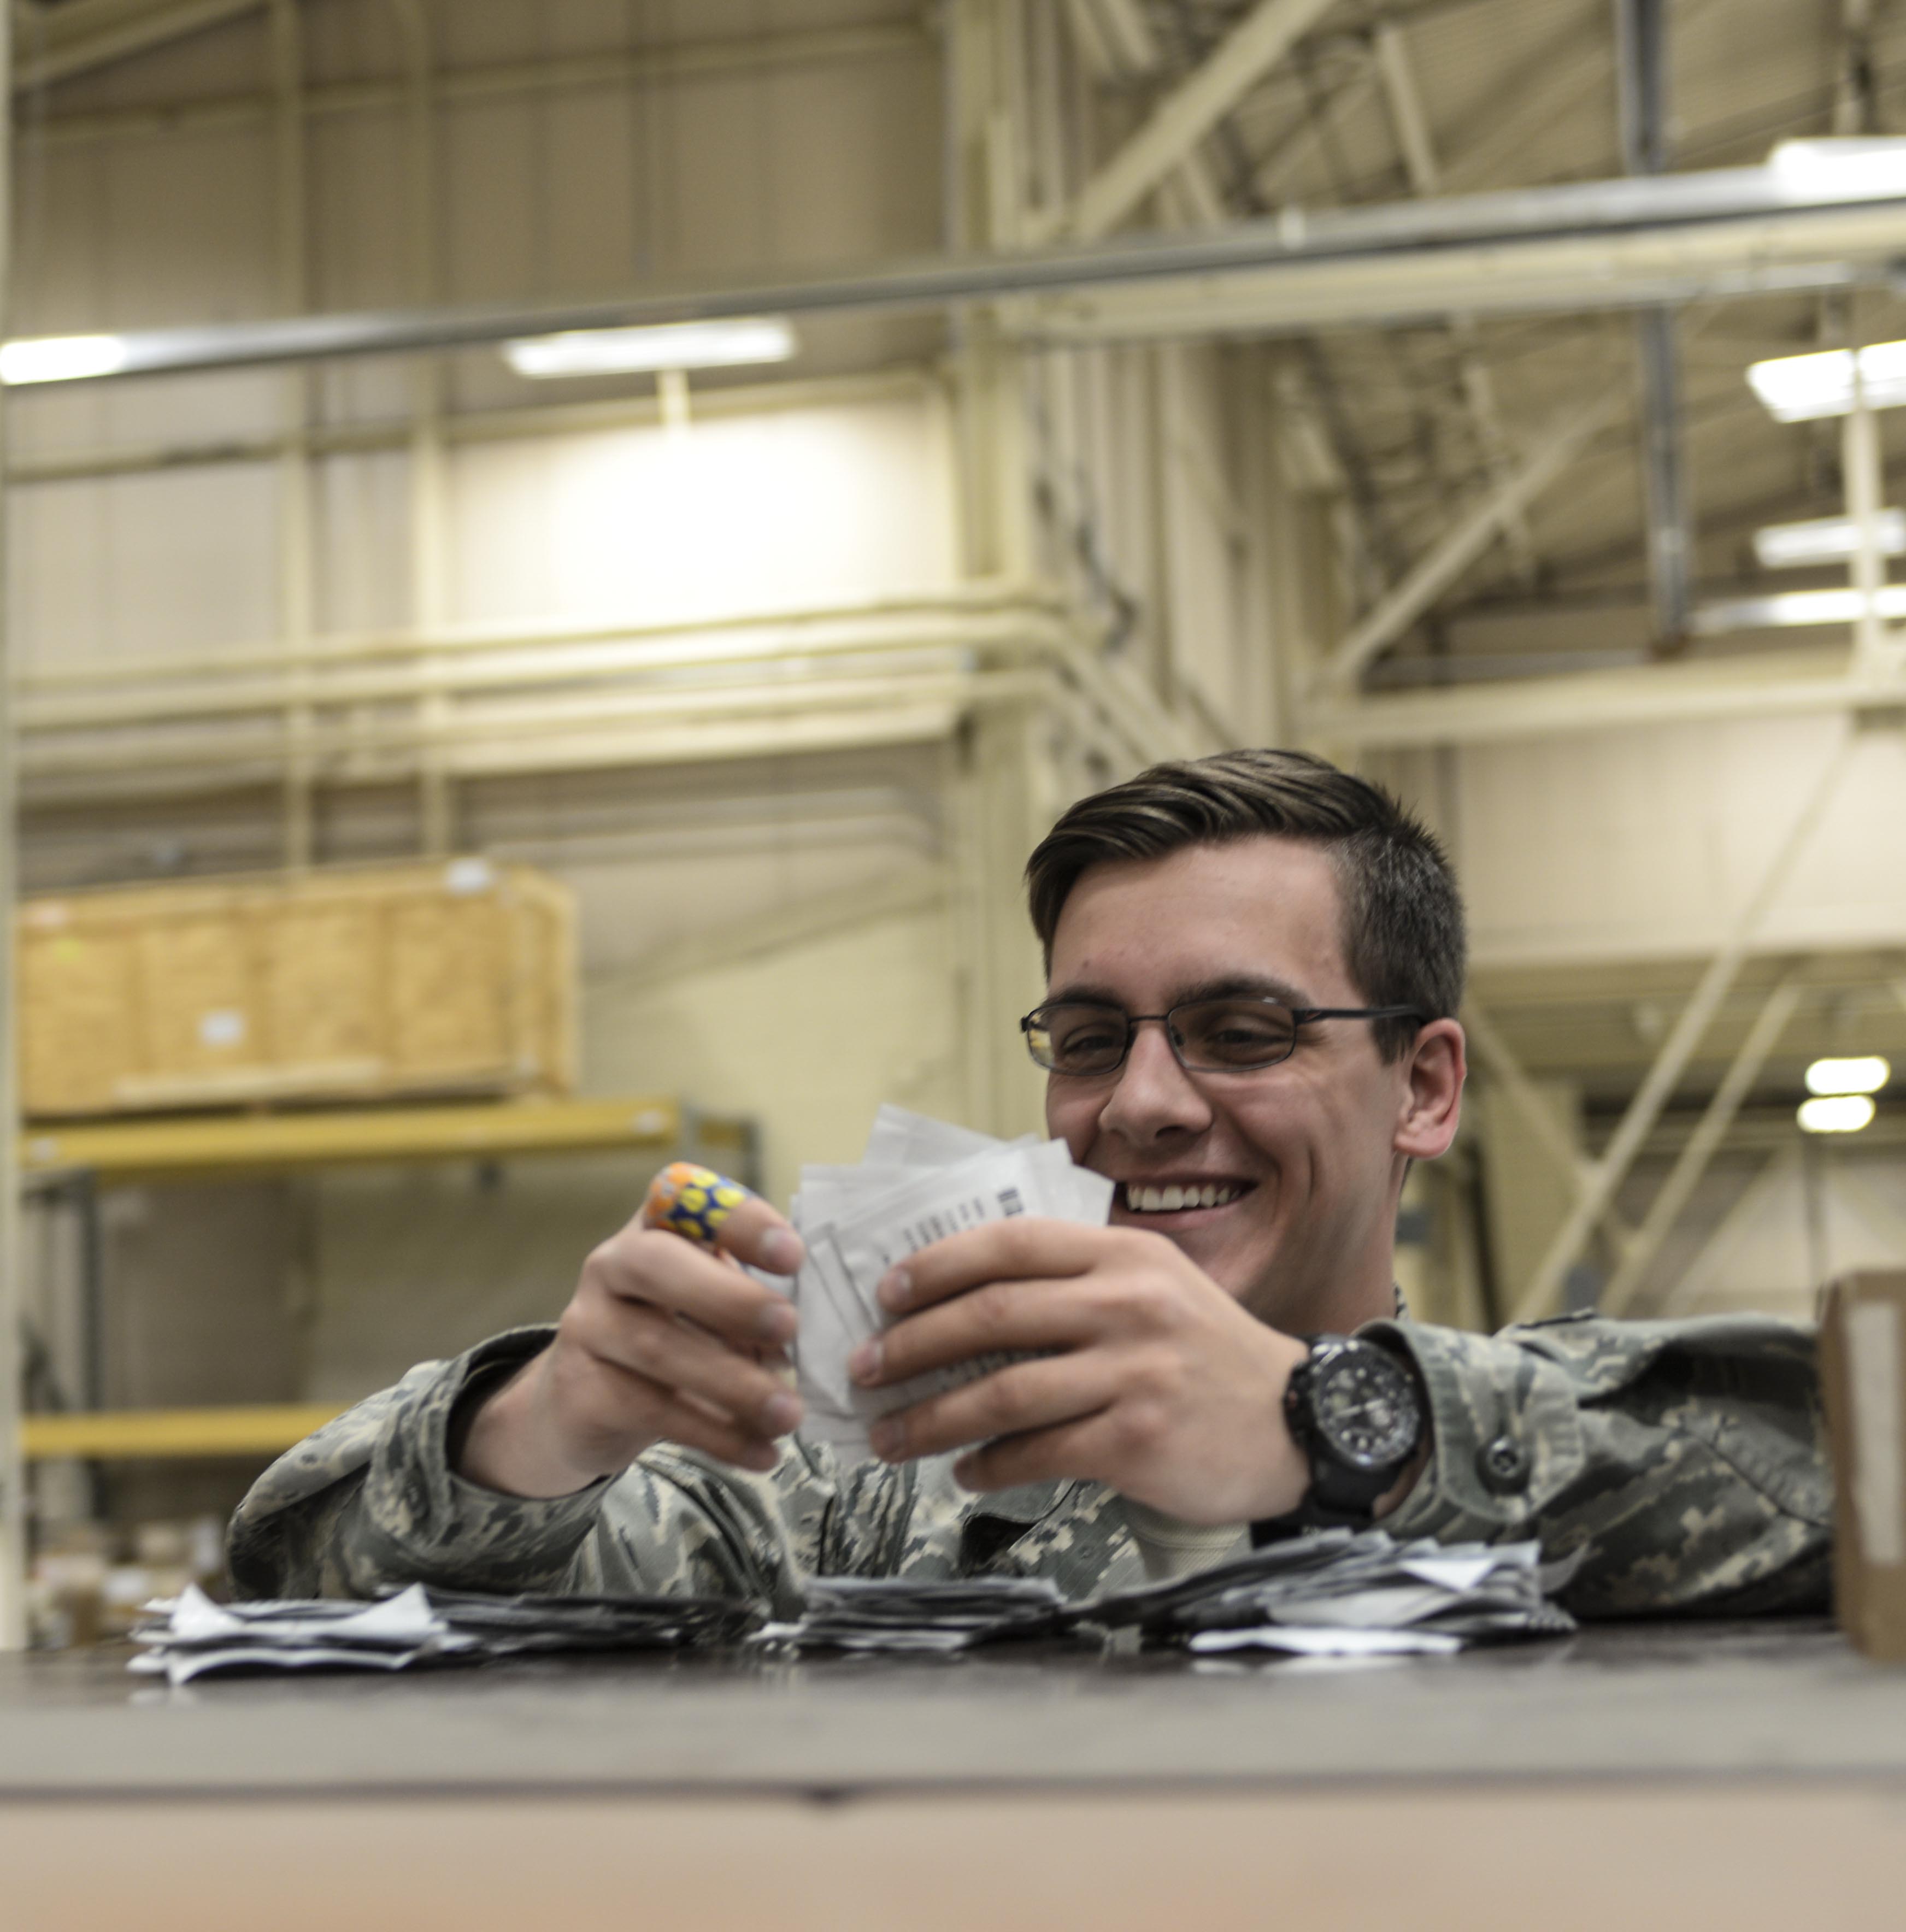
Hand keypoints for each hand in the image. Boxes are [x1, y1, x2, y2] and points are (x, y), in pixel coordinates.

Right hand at [459, 1196, 804, 1497]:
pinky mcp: (581, 1389)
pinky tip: (761, 1452)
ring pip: (658, 1348)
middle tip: (789, 1327)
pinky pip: (652, 1410)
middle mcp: (610, 1265)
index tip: (793, 1253)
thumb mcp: (709, 1306)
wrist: (582, 1402)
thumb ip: (750, 1306)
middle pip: (656, 1265)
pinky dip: (715, 1435)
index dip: (738, 1220)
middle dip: (728, 1296)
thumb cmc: (671, 1334)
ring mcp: (588, 1326)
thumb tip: (806, 1339)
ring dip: (735, 1383)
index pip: (684, 1198)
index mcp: (653, 1228)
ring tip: (790, 1413)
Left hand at [845, 1220, 1311, 1524]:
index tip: (887, 1292)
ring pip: (1003, 1392)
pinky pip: (1038, 1452)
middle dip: (911, 1344)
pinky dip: (988, 1465)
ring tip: (890, 1436)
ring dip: (931, 1418)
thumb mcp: (1153, 1286)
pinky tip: (964, 1472)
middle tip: (864, 1369)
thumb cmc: (1207, 1354)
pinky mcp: (1138, 1439)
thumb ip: (1075, 1281)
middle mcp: (1129, 1304)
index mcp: (1124, 1254)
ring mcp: (1135, 1372)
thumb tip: (961, 1301)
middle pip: (992, 1314)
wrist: (1298, 1421)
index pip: (1010, 1243)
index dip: (937, 1265)